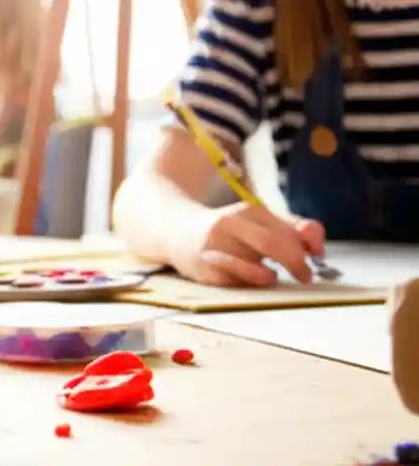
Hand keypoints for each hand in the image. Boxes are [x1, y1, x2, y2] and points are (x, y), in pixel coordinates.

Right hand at [175, 203, 325, 286]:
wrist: (175, 231)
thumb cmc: (228, 232)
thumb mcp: (259, 223)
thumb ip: (293, 229)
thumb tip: (318, 247)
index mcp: (251, 211)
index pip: (291, 230)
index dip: (309, 246)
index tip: (317, 257)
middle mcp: (232, 224)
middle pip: (273, 245)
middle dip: (296, 264)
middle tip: (306, 277)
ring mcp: (216, 245)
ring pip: (255, 269)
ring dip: (270, 277)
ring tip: (271, 277)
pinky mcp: (205, 267)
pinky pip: (236, 281)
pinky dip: (249, 282)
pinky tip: (248, 278)